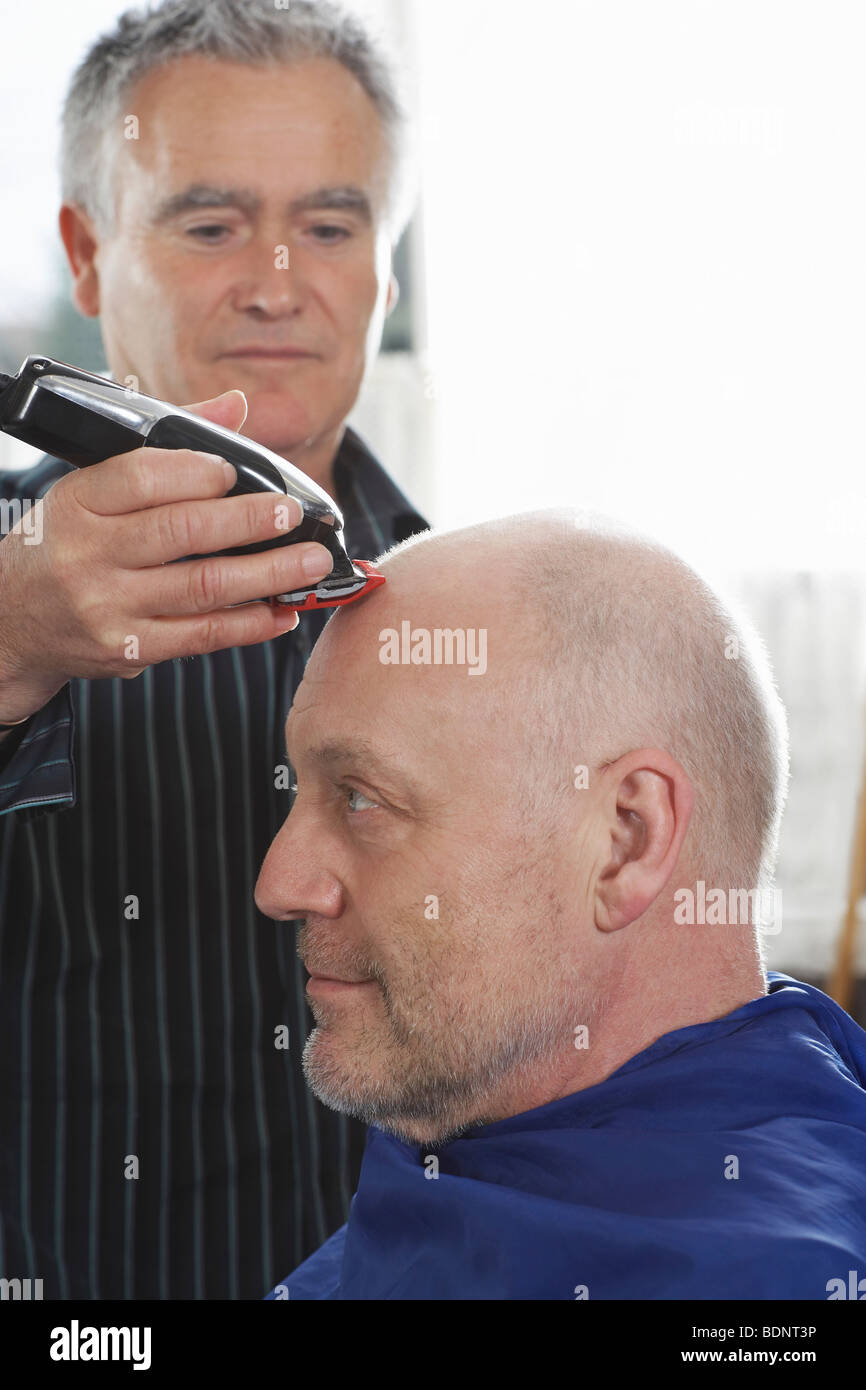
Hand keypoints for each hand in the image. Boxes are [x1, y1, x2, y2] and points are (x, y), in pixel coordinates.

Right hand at [0, 390, 333, 721]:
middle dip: (248, 521)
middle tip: (294, 515)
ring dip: (268, 574)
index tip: (237, 471)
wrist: (11, 620)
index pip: (140, 478)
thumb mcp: (92, 486)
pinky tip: (284, 611)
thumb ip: (165, 446)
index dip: (195, 473)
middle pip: (181, 532)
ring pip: (202, 586)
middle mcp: (89, 554)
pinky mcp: (128, 649)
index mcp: (79, 501)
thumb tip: (235, 406)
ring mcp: (108, 606)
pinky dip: (251, 625)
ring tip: (312, 562)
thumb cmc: (66, 542)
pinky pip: (202, 635)